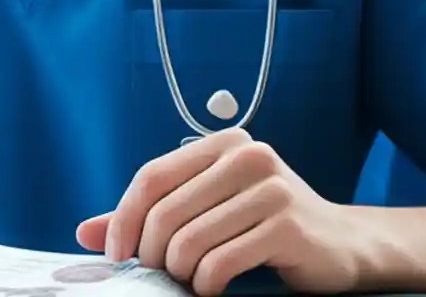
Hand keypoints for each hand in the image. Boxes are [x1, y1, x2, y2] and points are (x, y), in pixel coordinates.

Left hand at [76, 128, 365, 295]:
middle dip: (151, 253)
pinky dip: (207, 282)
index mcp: (222, 143)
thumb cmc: (263, 225)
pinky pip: (220, 262)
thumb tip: (84, 232)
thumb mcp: (204, 209)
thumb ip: (146, 216)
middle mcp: (248, 156)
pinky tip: (214, 285)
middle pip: (165, 211)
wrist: (341, 244)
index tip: (115, 253)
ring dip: (181, 271)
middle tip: (158, 273)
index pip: (151, 177)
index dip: (123, 218)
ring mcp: (272, 189)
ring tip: (192, 278)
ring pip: (189, 241)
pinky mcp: (288, 227)